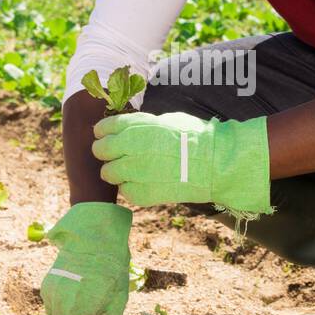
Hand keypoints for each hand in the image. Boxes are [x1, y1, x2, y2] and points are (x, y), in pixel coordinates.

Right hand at [40, 202, 132, 314]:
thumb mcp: (117, 301)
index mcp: (78, 311)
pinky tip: (77, 295)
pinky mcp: (47, 283)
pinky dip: (62, 306)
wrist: (94, 238)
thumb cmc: (111, 270)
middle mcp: (60, 303)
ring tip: (86, 307)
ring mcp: (51, 292)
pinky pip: (52, 303)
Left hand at [92, 111, 271, 215]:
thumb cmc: (196, 137)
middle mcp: (129, 147)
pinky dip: (130, 187)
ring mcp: (133, 172)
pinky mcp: (141, 194)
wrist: (214, 164)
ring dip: (116, 171)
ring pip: (107, 173)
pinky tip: (144, 183)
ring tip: (132, 171)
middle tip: (117, 155)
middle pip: (100, 150)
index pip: (104, 127)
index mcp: (135, 126)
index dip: (104, 132)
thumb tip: (130, 130)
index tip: (106, 136)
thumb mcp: (166, 121)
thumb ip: (143, 126)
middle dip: (106, 152)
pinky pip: (124, 191)